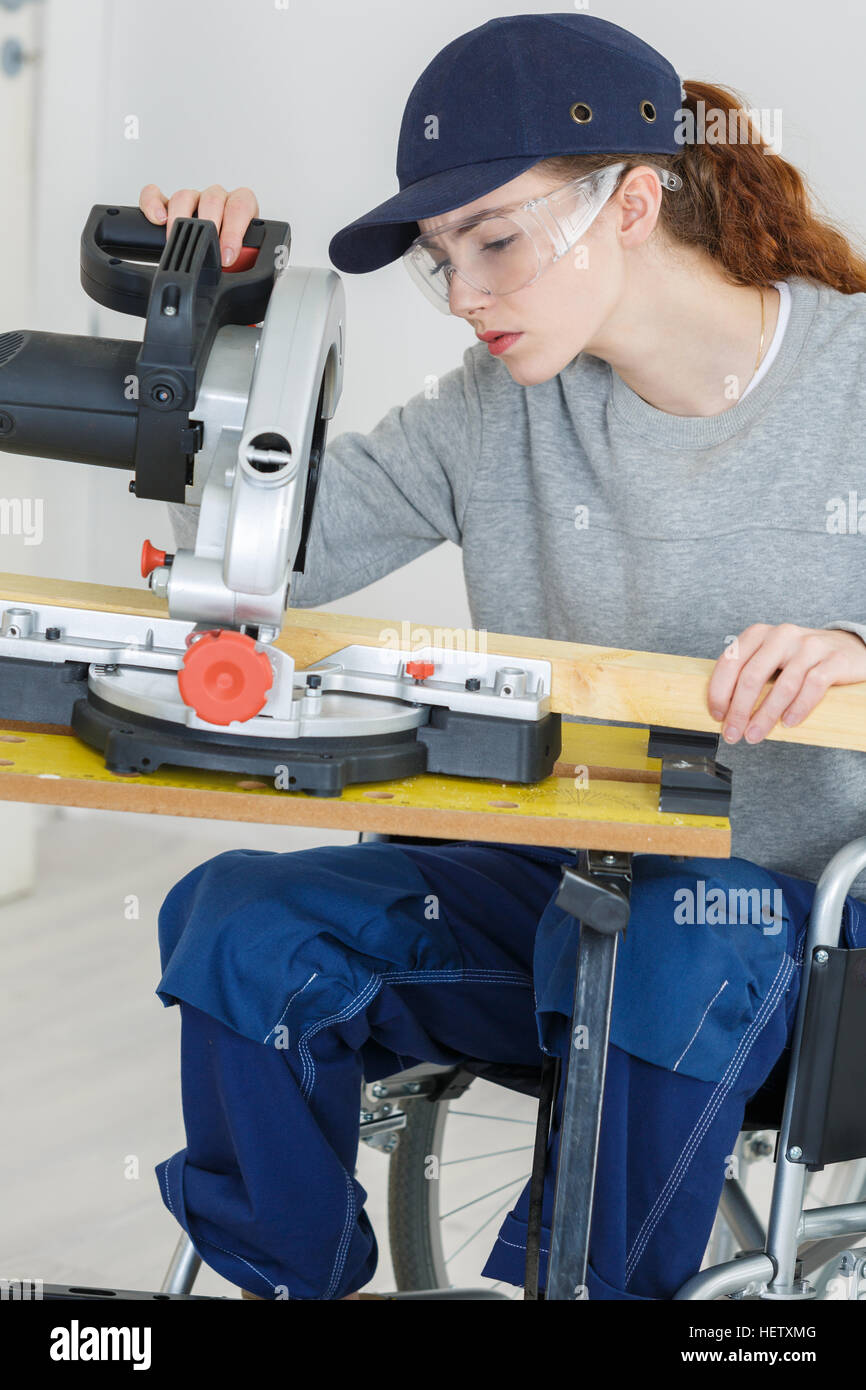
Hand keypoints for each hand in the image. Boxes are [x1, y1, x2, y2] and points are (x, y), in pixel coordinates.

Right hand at [138, 183, 258, 266]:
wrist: (223, 255)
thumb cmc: (234, 255)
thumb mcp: (245, 258)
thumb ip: (245, 259)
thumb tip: (237, 268)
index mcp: (240, 207)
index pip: (240, 207)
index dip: (233, 231)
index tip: (227, 256)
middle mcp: (216, 200)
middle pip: (211, 200)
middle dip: (209, 227)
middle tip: (206, 251)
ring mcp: (192, 200)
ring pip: (185, 196)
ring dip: (181, 218)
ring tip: (178, 241)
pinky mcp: (168, 205)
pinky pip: (155, 195)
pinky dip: (153, 204)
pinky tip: (157, 219)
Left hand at [707, 623, 865, 744]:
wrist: (848, 648)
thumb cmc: (801, 658)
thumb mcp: (771, 657)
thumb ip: (749, 673)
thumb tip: (723, 710)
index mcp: (760, 634)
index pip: (730, 662)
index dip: (719, 692)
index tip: (717, 716)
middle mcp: (782, 635)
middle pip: (753, 676)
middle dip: (739, 710)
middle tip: (733, 733)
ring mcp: (809, 646)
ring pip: (783, 685)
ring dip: (766, 716)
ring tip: (755, 735)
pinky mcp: (833, 660)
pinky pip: (813, 686)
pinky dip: (798, 708)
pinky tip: (788, 723)